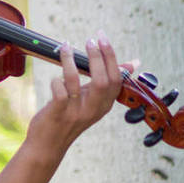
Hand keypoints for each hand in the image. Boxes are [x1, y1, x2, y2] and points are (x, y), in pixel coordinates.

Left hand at [26, 31, 136, 156]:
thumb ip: (107, 81)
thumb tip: (134, 62)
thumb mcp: (93, 100)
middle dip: (97, 57)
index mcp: (104, 104)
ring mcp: (76, 112)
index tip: (102, 37)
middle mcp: (93, 109)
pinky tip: (55, 78)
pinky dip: (56, 81)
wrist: (49, 145)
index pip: (116, 79)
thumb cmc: (71, 116)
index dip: (111, 56)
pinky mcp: (58, 114)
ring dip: (70, 61)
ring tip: (66, 46)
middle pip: (102, 81)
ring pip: (75, 82)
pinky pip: (59, 93)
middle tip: (89, 40)